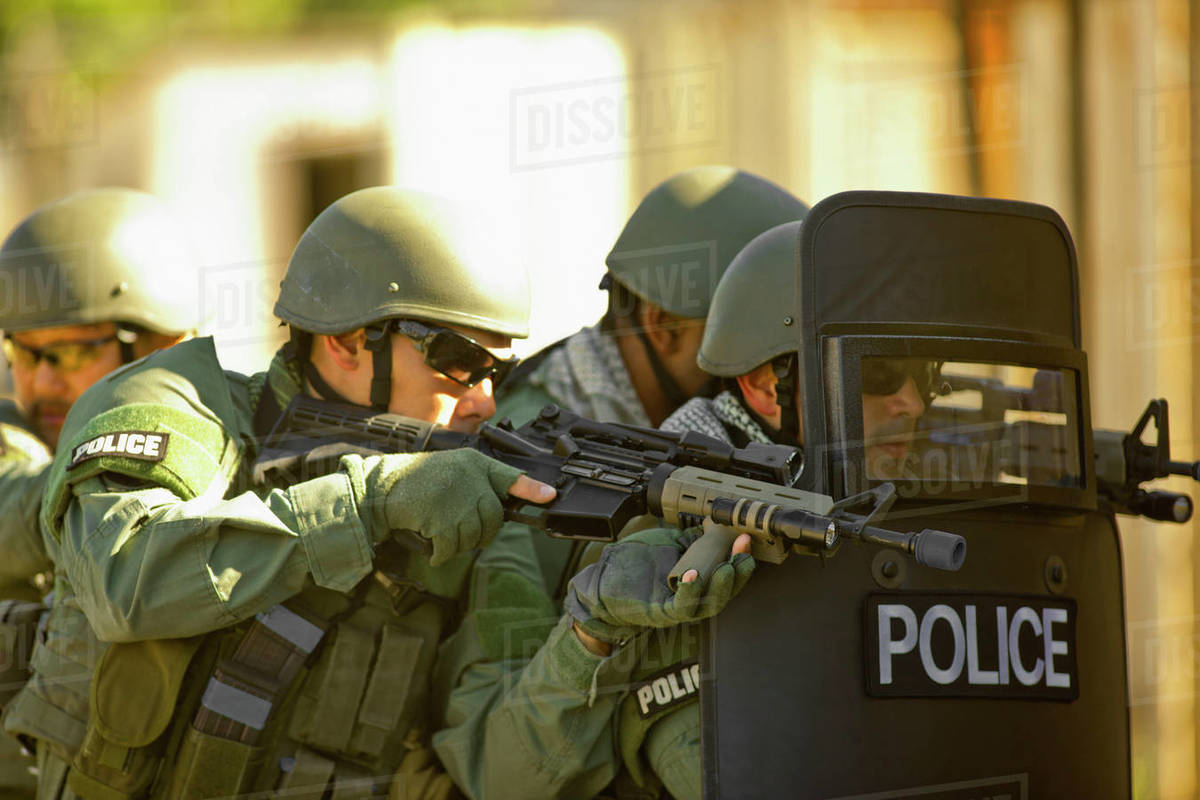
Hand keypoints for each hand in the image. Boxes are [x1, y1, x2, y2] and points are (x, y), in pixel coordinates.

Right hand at [345, 450, 554, 565]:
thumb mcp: (453, 469)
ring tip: (440, 529)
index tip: (549, 496)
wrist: (383, 488)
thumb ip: (477, 483)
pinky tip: (432, 545)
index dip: (531, 488)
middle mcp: (471, 479)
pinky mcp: (443, 521)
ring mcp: (458, 500)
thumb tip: (498, 509)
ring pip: (474, 537)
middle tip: (461, 529)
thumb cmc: (417, 480)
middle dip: (481, 532)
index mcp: (475, 464)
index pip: (510, 476)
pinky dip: (441, 553)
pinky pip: (452, 548)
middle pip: (493, 519)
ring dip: (457, 543)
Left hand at [565, 525, 754, 652]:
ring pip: (709, 604)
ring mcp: (677, 608)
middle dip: (739, 571)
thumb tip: (715, 525)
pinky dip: (690, 591)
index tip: (746, 538)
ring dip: (722, 585)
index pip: (728, 576)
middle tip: (743, 547)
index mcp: (699, 584)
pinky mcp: (660, 612)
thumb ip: (693, 541)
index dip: (741, 559)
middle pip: (725, 593)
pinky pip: (681, 606)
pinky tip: (693, 575)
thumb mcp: (670, 546)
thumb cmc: (636, 564)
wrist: (603, 581)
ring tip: (727, 566)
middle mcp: (692, 599)